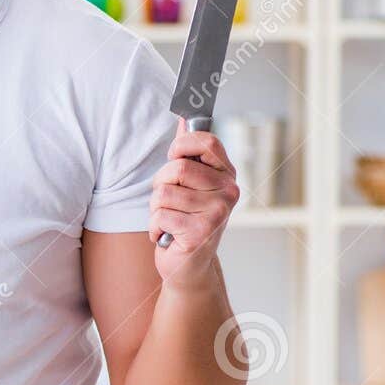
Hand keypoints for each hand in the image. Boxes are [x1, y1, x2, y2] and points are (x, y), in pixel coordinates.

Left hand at [148, 119, 239, 288]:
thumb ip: (188, 152)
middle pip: (177, 168)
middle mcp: (229, 192)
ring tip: (169, 220)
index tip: (174, 160)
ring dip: (156, 209)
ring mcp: (218, 213)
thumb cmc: (185, 220)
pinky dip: (155, 227)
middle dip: (161, 184)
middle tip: (168, 202)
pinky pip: (161, 215)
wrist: (189, 266)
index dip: (181, 148)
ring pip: (164, 193)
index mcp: (226, 174)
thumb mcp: (189, 184)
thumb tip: (183, 118)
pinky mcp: (202, 232)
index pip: (205, 141)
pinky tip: (167, 236)